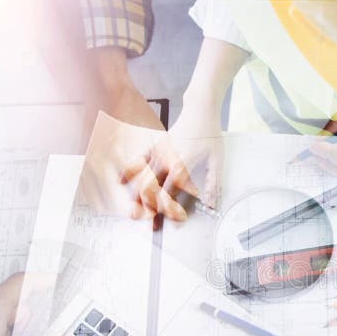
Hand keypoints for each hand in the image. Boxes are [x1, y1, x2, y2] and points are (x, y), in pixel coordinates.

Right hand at [120, 104, 222, 224]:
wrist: (199, 110)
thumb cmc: (209, 133)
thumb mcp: (217, 160)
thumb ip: (212, 184)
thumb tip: (211, 203)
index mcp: (181, 165)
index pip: (170, 194)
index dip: (170, 211)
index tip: (173, 222)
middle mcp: (165, 160)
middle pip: (151, 190)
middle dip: (149, 210)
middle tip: (150, 225)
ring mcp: (157, 152)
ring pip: (140, 178)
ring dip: (137, 197)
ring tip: (133, 212)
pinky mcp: (153, 145)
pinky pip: (136, 160)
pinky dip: (127, 171)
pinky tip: (119, 182)